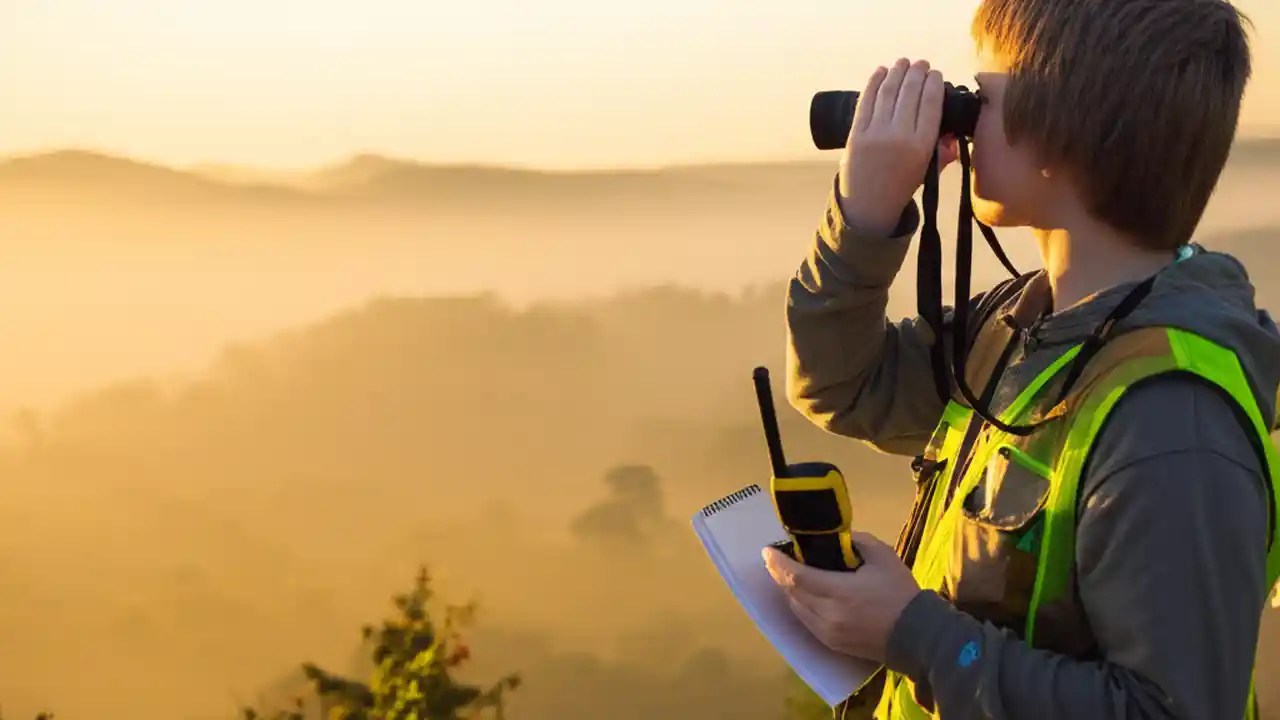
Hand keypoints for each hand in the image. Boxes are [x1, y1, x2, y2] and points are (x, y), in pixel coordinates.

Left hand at [762, 531, 920, 663]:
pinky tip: (804, 594)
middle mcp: (827, 615)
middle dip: (779, 574)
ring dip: (789, 590)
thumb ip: (857, 541)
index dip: (778, 563)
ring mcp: (828, 633)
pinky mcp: (832, 644)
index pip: (796, 576)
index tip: (767, 550)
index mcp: (839, 593)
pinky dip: (800, 605)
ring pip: (796, 608)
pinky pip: (806, 621)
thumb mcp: (883, 556)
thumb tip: (836, 538)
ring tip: (789, 573)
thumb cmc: (901, 593)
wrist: (917, 636)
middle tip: (775, 558)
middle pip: (791, 592)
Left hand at [838, 58, 958, 235]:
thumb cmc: (900, 187)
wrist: (867, 206)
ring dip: (897, 72)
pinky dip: (873, 82)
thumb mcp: (927, 171)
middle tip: (921, 63)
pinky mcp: (855, 133)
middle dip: (917, 72)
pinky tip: (880, 72)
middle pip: (910, 91)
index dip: (933, 83)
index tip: (935, 73)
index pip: (931, 103)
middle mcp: (899, 136)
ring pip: (888, 91)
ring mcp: (875, 133)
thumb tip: (955, 134)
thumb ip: (943, 152)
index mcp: (921, 145)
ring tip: (903, 62)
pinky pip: (865, 101)